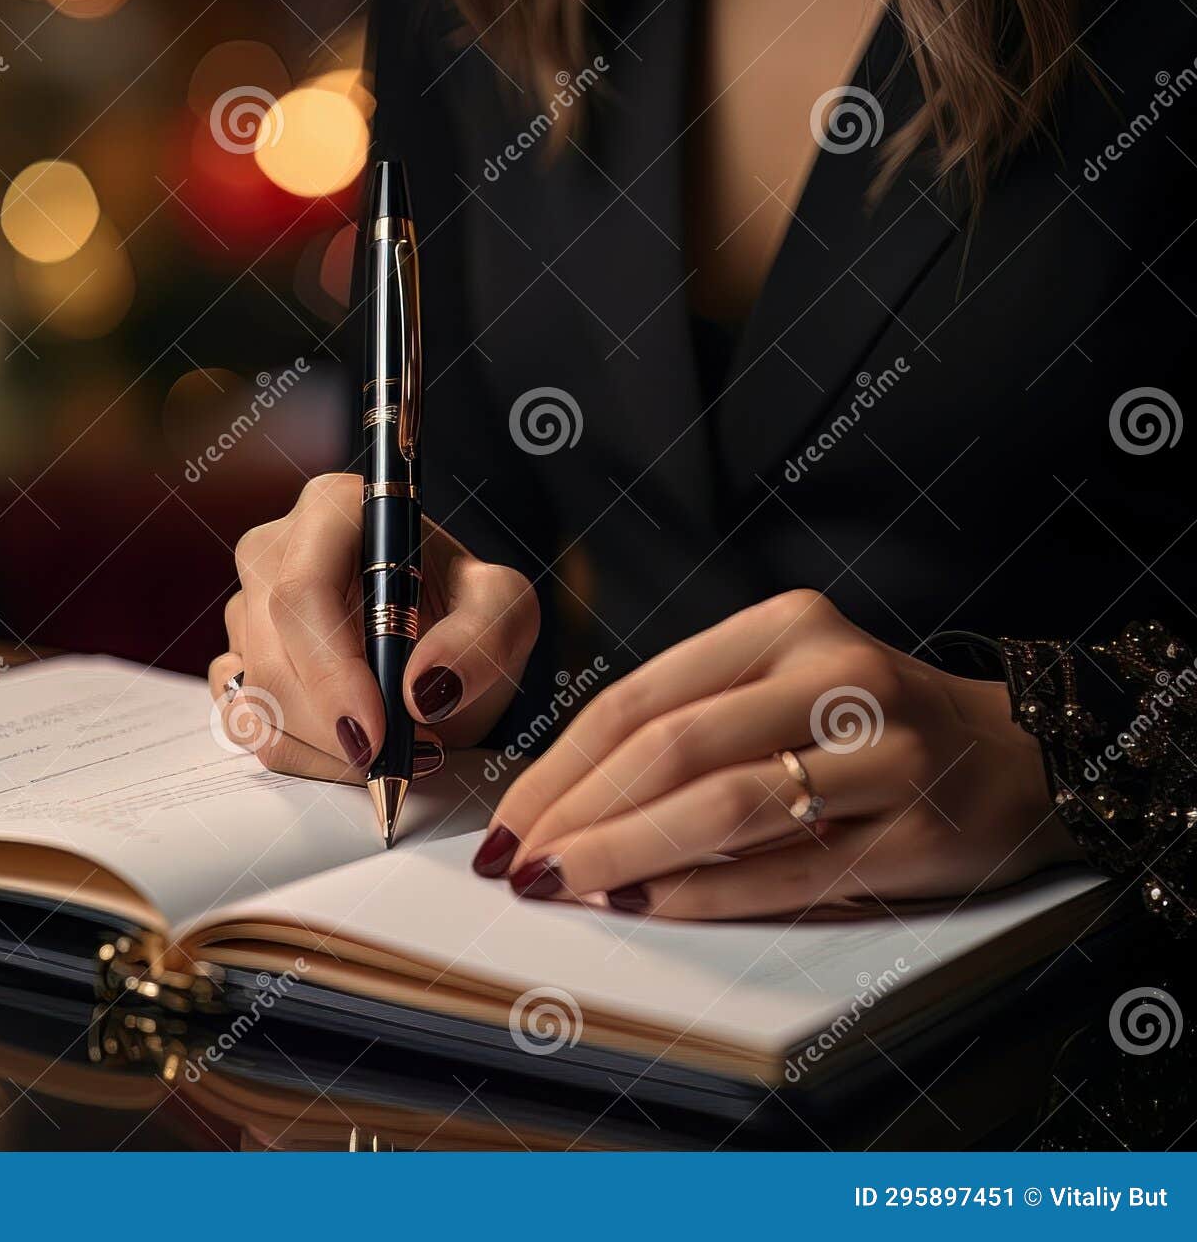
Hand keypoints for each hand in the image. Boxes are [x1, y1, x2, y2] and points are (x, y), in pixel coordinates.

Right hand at [208, 473, 539, 781]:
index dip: (332, 671)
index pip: (304, 592)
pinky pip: (245, 725)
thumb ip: (480, 640)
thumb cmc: (469, 613)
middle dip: (337, 726)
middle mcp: (275, 552)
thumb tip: (423, 691)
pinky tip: (355, 747)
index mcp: (333, 511)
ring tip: (395, 747)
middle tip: (406, 755)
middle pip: (274, 656)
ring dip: (326, 749)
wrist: (444, 646)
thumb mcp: (505, 612)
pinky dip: (304, 756)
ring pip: (256, 700)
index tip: (378, 733)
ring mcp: (247, 609)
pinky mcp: (237, 661)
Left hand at [473, 590, 1082, 917]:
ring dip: (626, 853)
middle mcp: (836, 675)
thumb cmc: (867, 723)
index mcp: (786, 627)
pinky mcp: (917, 832)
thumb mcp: (783, 683)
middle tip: (521, 863)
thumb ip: (690, 720)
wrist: (1020, 753)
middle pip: (671, 747)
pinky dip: (706, 892)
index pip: (639, 697)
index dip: (558, 765)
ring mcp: (885, 753)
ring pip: (725, 806)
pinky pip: (789, 871)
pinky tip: (645, 903)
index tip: (508, 818)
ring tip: (564, 884)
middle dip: (577, 814)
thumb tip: (563, 798)